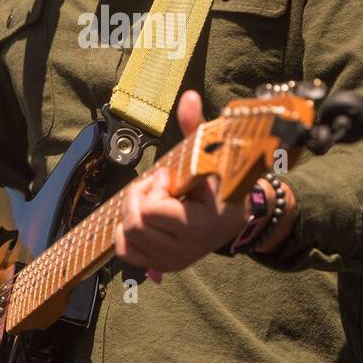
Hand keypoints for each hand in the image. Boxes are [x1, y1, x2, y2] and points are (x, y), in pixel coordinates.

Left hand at [113, 90, 249, 278]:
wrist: (235, 214)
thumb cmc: (221, 180)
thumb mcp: (211, 152)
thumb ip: (196, 127)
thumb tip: (188, 97)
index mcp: (201, 223)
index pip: (153, 211)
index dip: (153, 187)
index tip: (168, 175)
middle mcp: (187, 248)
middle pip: (134, 224)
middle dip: (137, 197)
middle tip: (155, 183)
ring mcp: (175, 260)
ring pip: (128, 239)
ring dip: (132, 213)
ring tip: (152, 199)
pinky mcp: (164, 265)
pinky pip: (127, 253)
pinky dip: (126, 233)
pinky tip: (143, 216)